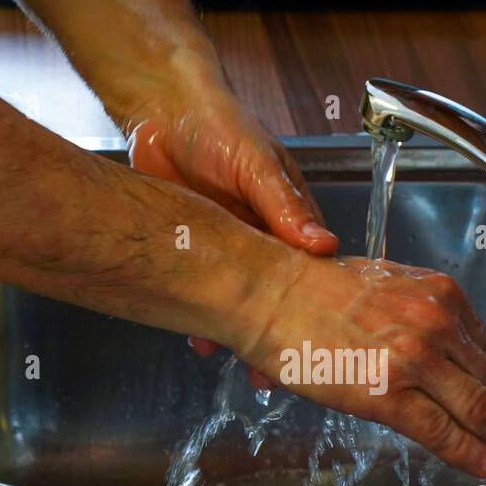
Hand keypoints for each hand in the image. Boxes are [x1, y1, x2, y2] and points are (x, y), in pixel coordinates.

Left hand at [123, 84, 336, 385]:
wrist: (162, 113)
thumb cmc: (220, 127)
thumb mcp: (258, 165)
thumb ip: (285, 206)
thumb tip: (324, 246)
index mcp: (292, 220)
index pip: (315, 274)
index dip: (316, 311)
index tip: (318, 342)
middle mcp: (265, 240)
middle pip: (277, 299)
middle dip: (277, 336)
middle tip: (274, 371)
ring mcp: (228, 249)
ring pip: (238, 302)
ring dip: (237, 333)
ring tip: (238, 364)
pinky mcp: (195, 253)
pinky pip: (202, 294)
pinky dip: (200, 318)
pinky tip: (200, 340)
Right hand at [232, 254, 485, 483]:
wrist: (269, 293)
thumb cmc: (311, 290)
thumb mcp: (384, 288)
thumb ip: (419, 318)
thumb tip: (438, 357)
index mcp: (439, 296)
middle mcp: (437, 323)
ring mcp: (415, 358)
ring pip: (478, 409)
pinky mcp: (388, 391)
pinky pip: (441, 430)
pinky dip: (469, 452)